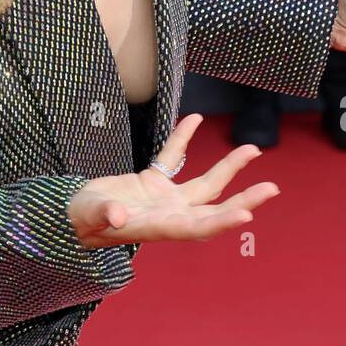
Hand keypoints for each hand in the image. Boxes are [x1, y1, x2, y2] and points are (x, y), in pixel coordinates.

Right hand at [67, 114, 279, 248]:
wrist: (72, 215)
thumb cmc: (82, 220)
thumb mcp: (91, 216)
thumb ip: (106, 214)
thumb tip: (119, 214)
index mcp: (158, 227)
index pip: (196, 226)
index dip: (221, 221)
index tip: (247, 214)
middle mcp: (168, 214)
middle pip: (213, 207)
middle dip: (243, 199)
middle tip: (273, 189)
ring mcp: (163, 199)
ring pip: (203, 184)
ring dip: (228, 168)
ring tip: (253, 150)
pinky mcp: (152, 183)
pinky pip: (172, 158)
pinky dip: (181, 139)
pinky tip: (195, 118)